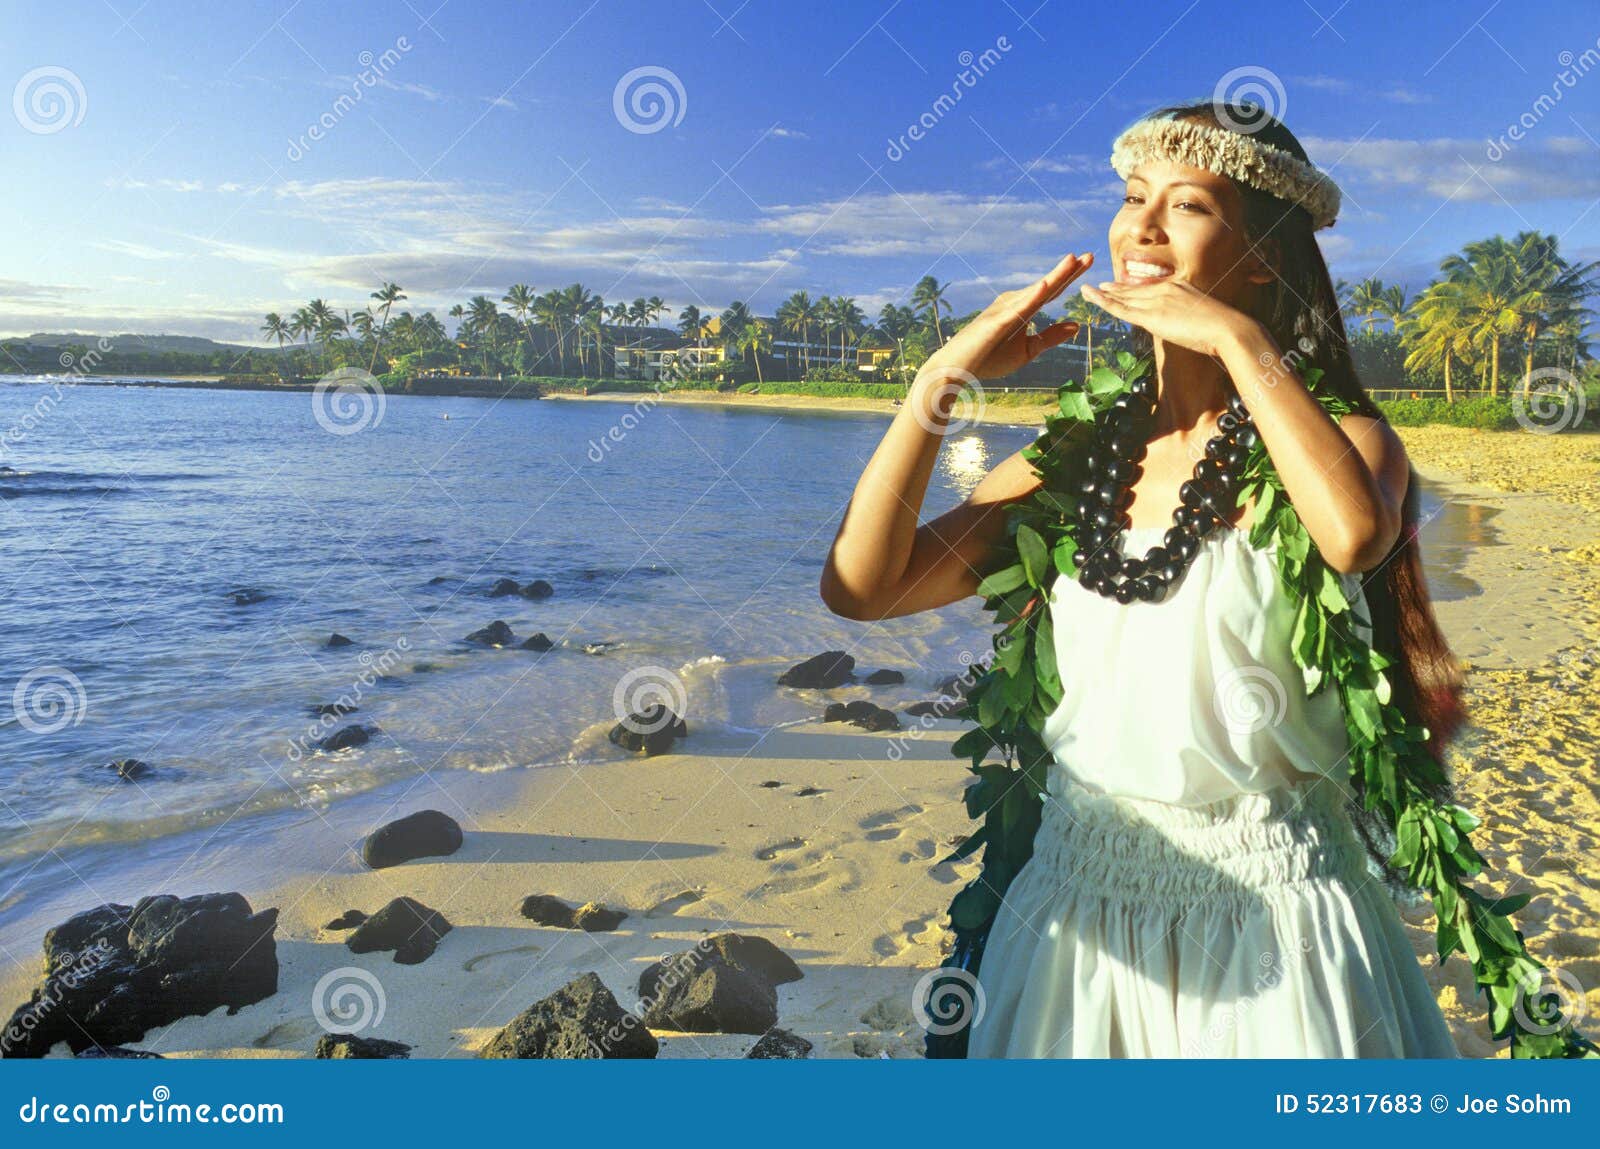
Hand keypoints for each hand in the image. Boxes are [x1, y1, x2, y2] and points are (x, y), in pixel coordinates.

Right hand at [917, 252, 1091, 384]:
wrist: (957, 370)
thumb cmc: (989, 358)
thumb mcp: (1028, 350)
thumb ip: (1050, 337)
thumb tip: (1077, 324)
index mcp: (1023, 308)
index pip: (1052, 291)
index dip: (1071, 277)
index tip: (1090, 261)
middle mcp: (1014, 303)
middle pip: (1046, 286)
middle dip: (1068, 271)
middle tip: (1090, 256)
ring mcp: (1003, 311)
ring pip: (1034, 292)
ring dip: (1053, 276)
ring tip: (1071, 261)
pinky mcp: (994, 323)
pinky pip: (1016, 309)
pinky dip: (1031, 296)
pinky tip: (1045, 285)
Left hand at [1078, 277, 1255, 358]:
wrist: (1228, 328)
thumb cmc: (1222, 328)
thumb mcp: (1203, 317)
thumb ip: (1189, 317)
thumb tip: (1184, 324)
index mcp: (1178, 287)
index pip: (1149, 288)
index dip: (1133, 288)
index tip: (1122, 287)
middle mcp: (1165, 289)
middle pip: (1134, 290)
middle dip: (1115, 289)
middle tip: (1099, 287)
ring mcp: (1157, 301)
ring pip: (1124, 297)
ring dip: (1104, 294)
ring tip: (1088, 291)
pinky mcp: (1152, 316)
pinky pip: (1121, 308)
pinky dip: (1103, 301)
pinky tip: (1091, 297)